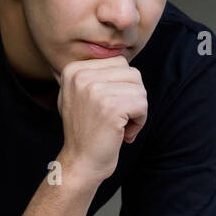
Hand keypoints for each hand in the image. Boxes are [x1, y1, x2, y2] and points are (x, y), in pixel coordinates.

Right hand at [57, 54, 147, 185]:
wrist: (81, 162)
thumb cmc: (85, 130)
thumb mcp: (78, 94)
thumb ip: (92, 73)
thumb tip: (115, 53)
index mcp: (73, 69)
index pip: (119, 62)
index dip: (121, 86)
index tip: (107, 107)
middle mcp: (81, 76)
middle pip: (131, 73)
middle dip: (132, 96)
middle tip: (118, 117)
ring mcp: (95, 90)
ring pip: (139, 88)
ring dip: (137, 110)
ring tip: (120, 125)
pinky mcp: (111, 107)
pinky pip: (143, 103)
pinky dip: (140, 121)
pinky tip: (124, 133)